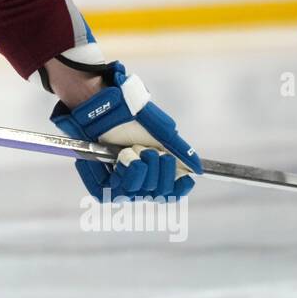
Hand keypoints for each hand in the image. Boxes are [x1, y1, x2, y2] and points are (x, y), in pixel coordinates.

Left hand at [50, 62, 200, 200]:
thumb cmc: (130, 114)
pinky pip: (105, 191)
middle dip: (157, 171)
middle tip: (148, 151)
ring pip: (134, 193)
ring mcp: (119, 181)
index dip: (179, 187)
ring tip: (131, 151)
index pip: (173, 192)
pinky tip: (119, 161)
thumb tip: (198, 168)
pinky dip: (116, 174)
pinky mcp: (98, 181)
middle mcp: (140, 178)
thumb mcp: (160, 130)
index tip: (184, 178)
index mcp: (157, 167)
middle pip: (157, 194)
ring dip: (137, 171)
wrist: (103, 103)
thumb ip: (179, 150)